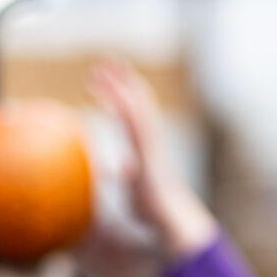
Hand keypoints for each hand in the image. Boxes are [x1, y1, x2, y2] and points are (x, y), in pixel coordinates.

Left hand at [88, 57, 217, 259]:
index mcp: (146, 146)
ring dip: (121, 84)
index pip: (133, 113)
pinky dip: (124, 103)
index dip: (122, 93)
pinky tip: (112, 91)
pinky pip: (135, 120)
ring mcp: (151, 142)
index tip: (106, 78)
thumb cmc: (153, 207)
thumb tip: (111, 170)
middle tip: (108, 59)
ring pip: (136, 104)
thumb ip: (121, 174)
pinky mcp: (148, 149)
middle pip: (137, 100)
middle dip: (123, 78)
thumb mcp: (132, 187)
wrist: (170, 218)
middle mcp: (150, 139)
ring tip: (106, 66)